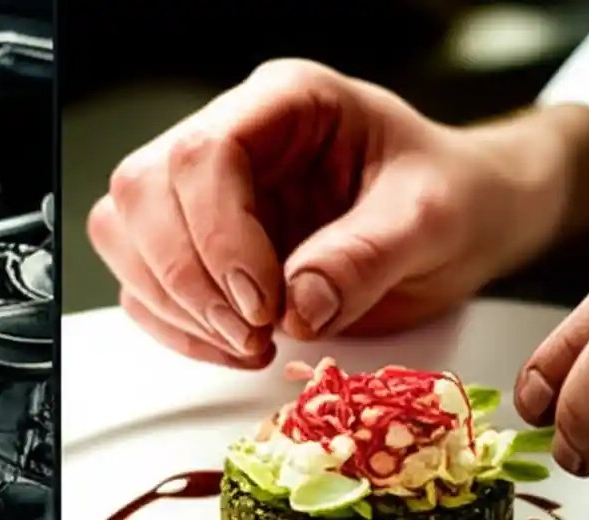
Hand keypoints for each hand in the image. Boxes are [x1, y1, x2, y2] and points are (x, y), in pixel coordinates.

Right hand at [87, 59, 544, 368]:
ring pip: (124, 234)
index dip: (217, 234)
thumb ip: (367, 256)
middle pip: (144, 192)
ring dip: (175, 305)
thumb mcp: (432, 221)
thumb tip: (299, 308)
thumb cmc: (452, 198)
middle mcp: (232, 137)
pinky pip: (144, 283)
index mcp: (286, 103)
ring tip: (249, 343)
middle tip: (252, 334)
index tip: (264, 302)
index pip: (204, 153)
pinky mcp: (196, 244)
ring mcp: (204, 192)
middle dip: (187, 277)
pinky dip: (177, 327)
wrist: (463, 220)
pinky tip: (232, 346)